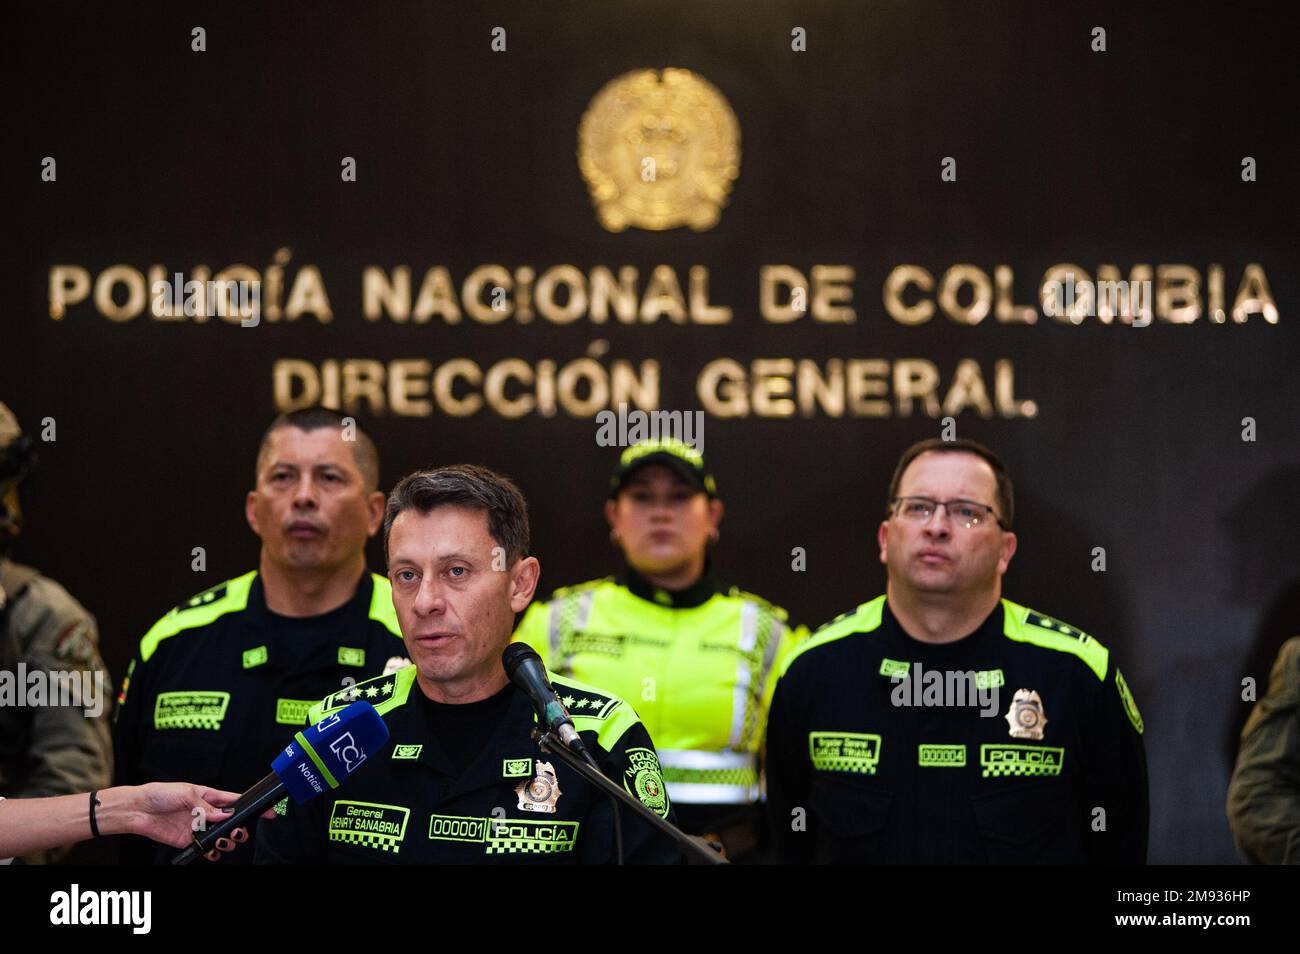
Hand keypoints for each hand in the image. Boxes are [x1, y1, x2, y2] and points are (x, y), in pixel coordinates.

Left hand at [122, 783, 274, 859]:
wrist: (138, 810)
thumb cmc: (160, 794)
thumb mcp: (186, 793)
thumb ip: (206, 807)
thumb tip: (223, 815)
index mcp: (209, 796)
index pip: (236, 801)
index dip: (251, 806)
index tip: (267, 811)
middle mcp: (207, 813)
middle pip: (233, 822)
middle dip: (240, 828)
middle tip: (238, 832)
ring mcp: (199, 827)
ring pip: (222, 837)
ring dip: (227, 841)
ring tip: (223, 841)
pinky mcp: (189, 841)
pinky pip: (206, 849)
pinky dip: (212, 852)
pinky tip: (211, 851)